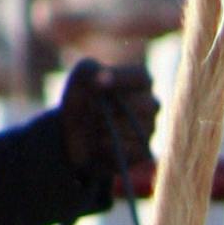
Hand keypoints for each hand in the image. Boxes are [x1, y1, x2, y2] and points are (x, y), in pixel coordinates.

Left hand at [55, 57, 157, 185]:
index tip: (97, 82)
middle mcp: (150, 104)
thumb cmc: (81, 101)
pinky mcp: (143, 153)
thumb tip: (101, 79)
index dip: (121, 79)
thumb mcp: (79, 78)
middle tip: (92, 112)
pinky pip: (132, 150)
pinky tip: (98, 145)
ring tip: (93, 129)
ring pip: (137, 130)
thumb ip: (89, 71)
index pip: (141, 76)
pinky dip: (110, 147)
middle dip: (113, 110)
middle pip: (144, 105)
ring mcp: (150, 129)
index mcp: (140, 81)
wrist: (73, 138)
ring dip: (109, 129)